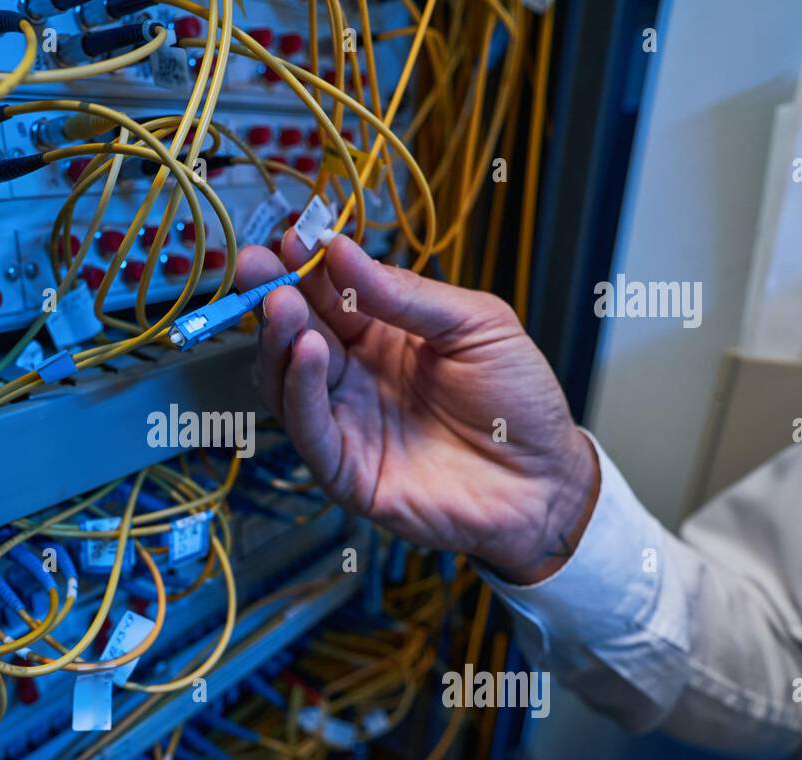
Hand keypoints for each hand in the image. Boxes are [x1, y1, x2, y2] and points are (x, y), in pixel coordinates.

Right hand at [235, 232, 599, 584]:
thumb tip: (342, 251)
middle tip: (256, 265)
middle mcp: (354, 378)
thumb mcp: (477, 325)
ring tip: (282, 303)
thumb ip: (407, 294)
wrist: (544, 482)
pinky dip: (299, 389)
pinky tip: (307, 352)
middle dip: (272, 294)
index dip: (305, 265)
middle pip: (296, 332)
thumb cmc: (520, 405)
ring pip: (287, 379)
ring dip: (278, 339)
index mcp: (383, 336)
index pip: (328, 294)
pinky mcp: (345, 470)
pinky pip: (307, 428)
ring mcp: (346, 422)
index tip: (289, 236)